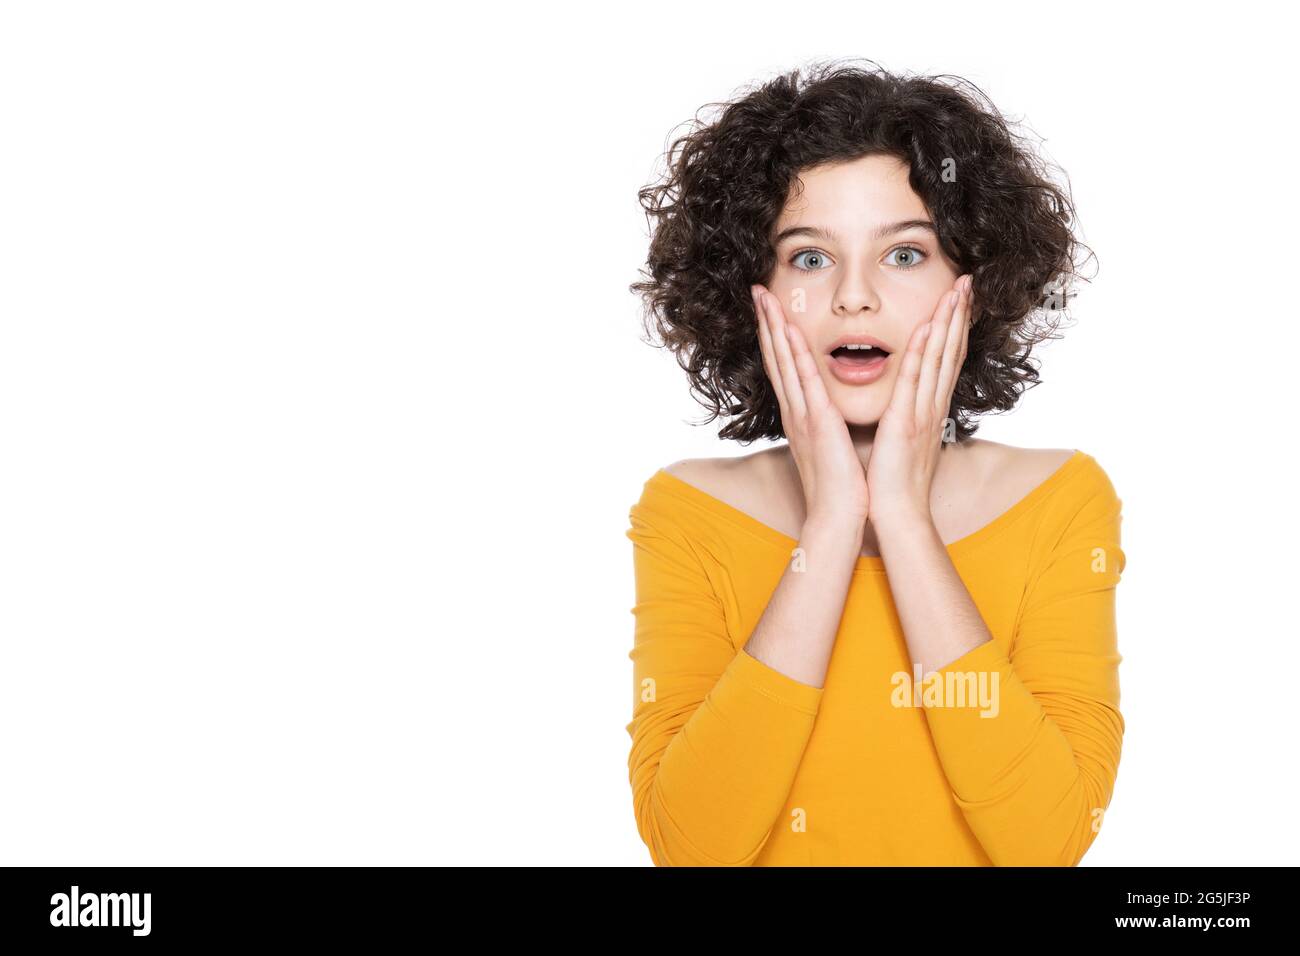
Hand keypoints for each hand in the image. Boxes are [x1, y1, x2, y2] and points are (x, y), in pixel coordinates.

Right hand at [752, 284, 869, 524]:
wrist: (837, 516)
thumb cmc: (840, 486)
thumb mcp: (831, 446)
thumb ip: (828, 424)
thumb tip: (832, 410)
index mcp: (800, 416)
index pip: (784, 367)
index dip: (775, 336)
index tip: (770, 309)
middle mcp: (794, 411)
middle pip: (776, 357)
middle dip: (766, 321)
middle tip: (758, 289)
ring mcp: (802, 415)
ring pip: (784, 362)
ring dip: (774, 327)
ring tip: (766, 297)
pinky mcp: (817, 422)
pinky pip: (805, 381)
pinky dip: (795, 355)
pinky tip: (789, 330)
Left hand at [865, 273, 972, 525]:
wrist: (897, 515)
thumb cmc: (894, 483)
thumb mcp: (904, 441)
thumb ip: (906, 418)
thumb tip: (903, 405)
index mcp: (929, 410)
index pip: (946, 361)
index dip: (954, 329)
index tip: (959, 301)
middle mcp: (932, 406)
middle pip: (951, 352)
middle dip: (959, 315)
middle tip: (968, 281)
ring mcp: (922, 412)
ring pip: (939, 359)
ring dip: (948, 323)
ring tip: (957, 291)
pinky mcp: (906, 422)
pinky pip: (915, 381)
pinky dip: (923, 353)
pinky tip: (928, 328)